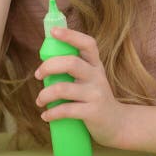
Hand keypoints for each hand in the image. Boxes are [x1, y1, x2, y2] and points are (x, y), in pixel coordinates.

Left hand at [34, 27, 128, 147]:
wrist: (117, 124)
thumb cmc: (94, 97)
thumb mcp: (89, 78)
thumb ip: (72, 68)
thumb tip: (43, 62)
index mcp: (94, 64)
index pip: (87, 44)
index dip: (70, 35)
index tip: (53, 32)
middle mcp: (97, 76)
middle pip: (71, 63)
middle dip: (48, 67)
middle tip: (38, 75)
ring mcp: (96, 94)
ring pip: (63, 88)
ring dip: (45, 95)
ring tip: (39, 101)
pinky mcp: (93, 112)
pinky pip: (66, 110)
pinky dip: (51, 113)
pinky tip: (45, 116)